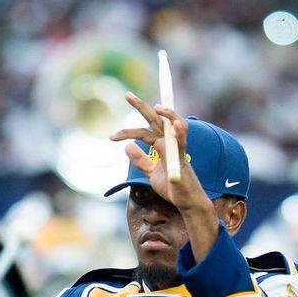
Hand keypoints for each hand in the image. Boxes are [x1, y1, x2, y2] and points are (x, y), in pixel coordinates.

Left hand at [111, 93, 210, 218]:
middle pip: (156, 120)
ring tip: (157, 107)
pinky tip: (176, 125)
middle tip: (127, 94)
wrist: (185, 202)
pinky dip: (180, 134)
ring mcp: (178, 150)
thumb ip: (141, 160)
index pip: (143, 131)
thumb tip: (127, 147)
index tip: (112, 137)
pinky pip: (183, 144)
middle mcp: (169, 143)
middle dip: (142, 106)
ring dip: (168, 114)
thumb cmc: (171, 186)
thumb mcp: (151, 173)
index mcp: (161, 145)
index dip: (127, 132)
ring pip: (175, 126)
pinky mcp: (183, 160)